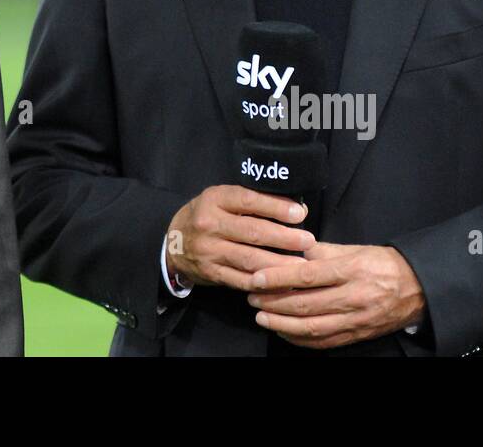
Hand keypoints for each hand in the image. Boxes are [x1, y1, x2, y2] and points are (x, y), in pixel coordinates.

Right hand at [165, 185, 314, 291]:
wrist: (173, 243)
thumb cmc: (207, 215)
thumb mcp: (221, 199)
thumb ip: (249, 201)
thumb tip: (293, 207)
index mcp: (214, 199)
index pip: (248, 201)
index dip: (275, 207)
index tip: (300, 214)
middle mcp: (209, 224)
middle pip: (252, 232)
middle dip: (283, 238)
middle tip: (308, 241)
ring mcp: (209, 251)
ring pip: (249, 259)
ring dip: (278, 264)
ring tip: (301, 266)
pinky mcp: (212, 273)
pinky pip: (241, 280)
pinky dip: (264, 283)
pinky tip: (282, 283)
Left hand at [246, 242, 424, 348]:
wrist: (417, 288)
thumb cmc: (381, 263)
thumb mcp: (353, 249)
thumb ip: (321, 251)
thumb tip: (290, 249)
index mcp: (352, 270)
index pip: (308, 275)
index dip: (279, 278)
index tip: (256, 277)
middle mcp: (354, 297)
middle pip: (306, 304)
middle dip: (274, 302)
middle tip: (252, 296)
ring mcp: (356, 320)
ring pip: (313, 327)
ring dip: (282, 323)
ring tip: (261, 316)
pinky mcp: (357, 335)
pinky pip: (324, 342)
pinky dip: (300, 339)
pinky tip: (283, 330)